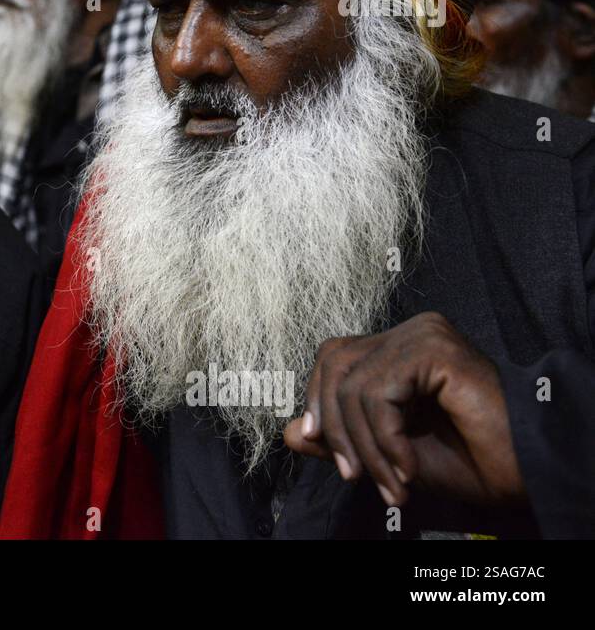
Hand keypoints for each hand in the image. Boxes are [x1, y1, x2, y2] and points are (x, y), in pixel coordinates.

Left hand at [284, 312, 525, 508]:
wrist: (525, 472)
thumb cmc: (468, 460)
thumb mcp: (386, 452)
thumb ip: (338, 438)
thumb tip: (287, 432)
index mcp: (399, 347)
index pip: (333, 359)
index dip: (318, 404)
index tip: (330, 454)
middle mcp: (411, 331)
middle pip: (333, 364)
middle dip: (334, 427)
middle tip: (355, 476)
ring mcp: (424, 334)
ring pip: (352, 384)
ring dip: (364, 444)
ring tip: (390, 481)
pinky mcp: (435, 349)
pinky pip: (378, 393)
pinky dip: (384, 438)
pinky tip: (407, 467)